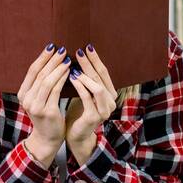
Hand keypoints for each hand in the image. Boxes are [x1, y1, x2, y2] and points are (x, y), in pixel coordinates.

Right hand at [17, 45, 70, 166]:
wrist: (47, 138)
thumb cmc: (46, 115)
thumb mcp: (38, 99)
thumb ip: (41, 84)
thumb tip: (51, 61)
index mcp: (22, 94)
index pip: (32, 71)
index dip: (42, 58)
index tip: (52, 46)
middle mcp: (26, 99)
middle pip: (40, 74)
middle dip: (52, 60)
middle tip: (62, 50)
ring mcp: (36, 106)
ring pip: (47, 81)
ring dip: (58, 68)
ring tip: (67, 60)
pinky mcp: (47, 111)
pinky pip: (56, 91)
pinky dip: (62, 80)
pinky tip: (69, 73)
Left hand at [65, 44, 117, 163]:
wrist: (76, 135)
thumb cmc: (78, 112)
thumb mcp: (83, 93)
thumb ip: (85, 79)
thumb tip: (77, 57)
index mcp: (109, 94)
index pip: (104, 72)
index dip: (95, 59)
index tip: (86, 47)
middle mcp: (111, 101)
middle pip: (101, 78)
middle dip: (90, 63)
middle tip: (79, 52)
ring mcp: (104, 110)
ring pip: (98, 88)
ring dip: (85, 76)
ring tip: (73, 67)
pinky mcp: (95, 117)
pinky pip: (88, 98)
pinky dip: (80, 87)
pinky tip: (71, 78)